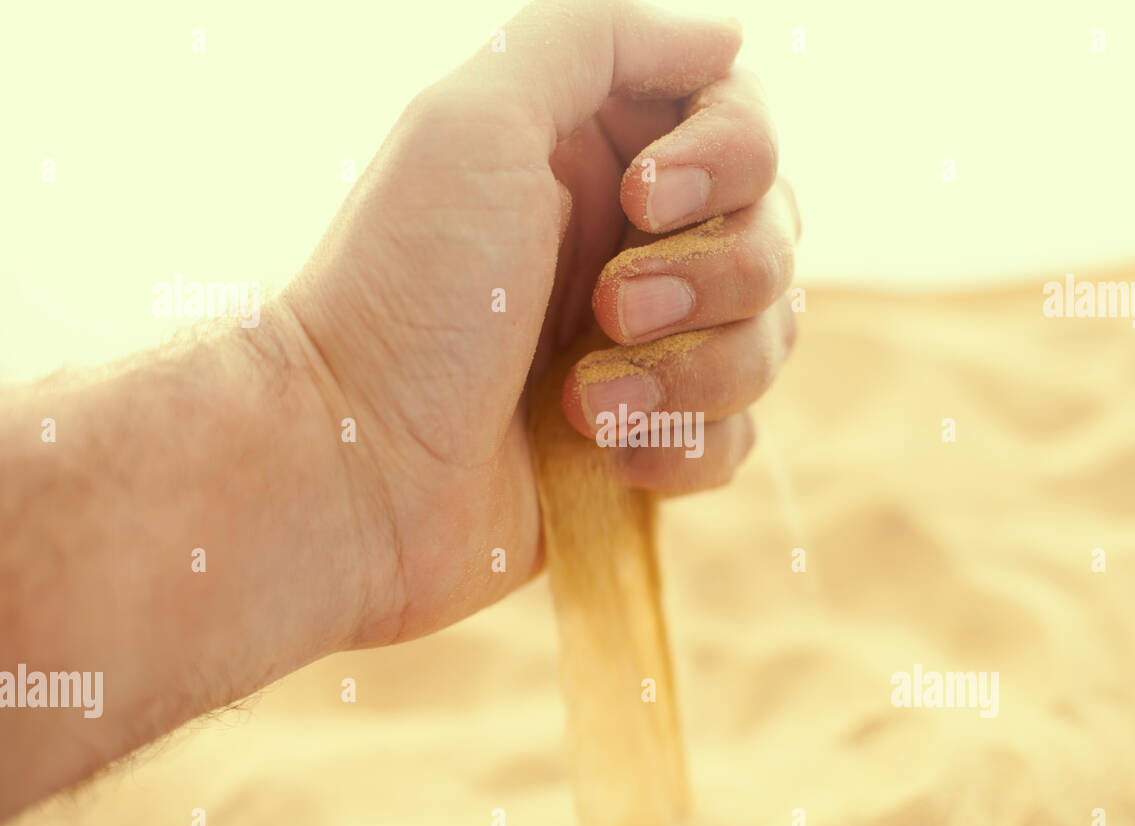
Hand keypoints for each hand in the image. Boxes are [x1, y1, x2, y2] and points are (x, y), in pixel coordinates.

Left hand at [270, 0, 800, 647]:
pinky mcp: (647, 444)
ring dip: (689, 373)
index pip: (743, 133)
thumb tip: (725, 40)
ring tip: (584, 403)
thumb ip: (594, 40)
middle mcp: (632, 250)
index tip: (643, 198)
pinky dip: (683, 448)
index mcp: (598, 164)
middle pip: (773, 237)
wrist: (356, 468)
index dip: (725, 162)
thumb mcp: (477, 118)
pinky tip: (607, 456)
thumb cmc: (406, 291)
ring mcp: (647, 354)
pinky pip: (735, 440)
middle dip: (707, 277)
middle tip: (607, 309)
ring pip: (768, 342)